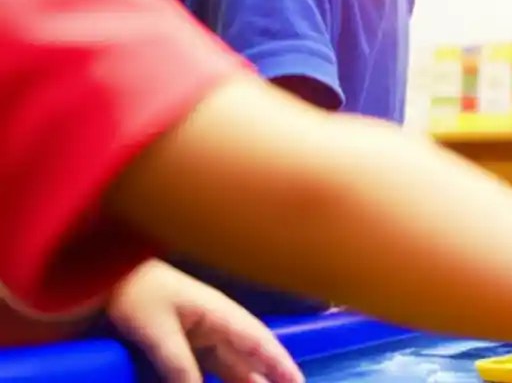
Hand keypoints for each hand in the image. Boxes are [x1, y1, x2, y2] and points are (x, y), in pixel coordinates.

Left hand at [106, 261, 302, 382]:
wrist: (91, 278)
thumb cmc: (131, 292)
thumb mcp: (155, 330)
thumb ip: (178, 365)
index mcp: (217, 315)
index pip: (259, 344)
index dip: (280, 365)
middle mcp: (210, 329)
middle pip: (243, 364)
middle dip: (259, 382)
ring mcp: (191, 339)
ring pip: (222, 371)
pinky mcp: (169, 348)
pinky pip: (194, 372)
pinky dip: (201, 381)